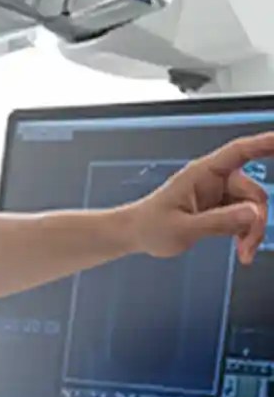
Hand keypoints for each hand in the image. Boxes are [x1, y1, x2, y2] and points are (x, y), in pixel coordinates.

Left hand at [129, 131, 273, 263]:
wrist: (136, 235)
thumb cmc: (150, 227)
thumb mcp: (183, 229)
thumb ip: (218, 221)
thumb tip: (253, 213)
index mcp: (202, 174)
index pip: (240, 151)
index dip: (265, 142)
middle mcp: (214, 180)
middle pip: (253, 193)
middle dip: (256, 220)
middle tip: (247, 248)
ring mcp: (218, 194)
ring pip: (252, 208)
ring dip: (252, 231)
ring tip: (243, 254)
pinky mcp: (220, 208)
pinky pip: (244, 218)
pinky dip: (246, 234)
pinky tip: (242, 251)